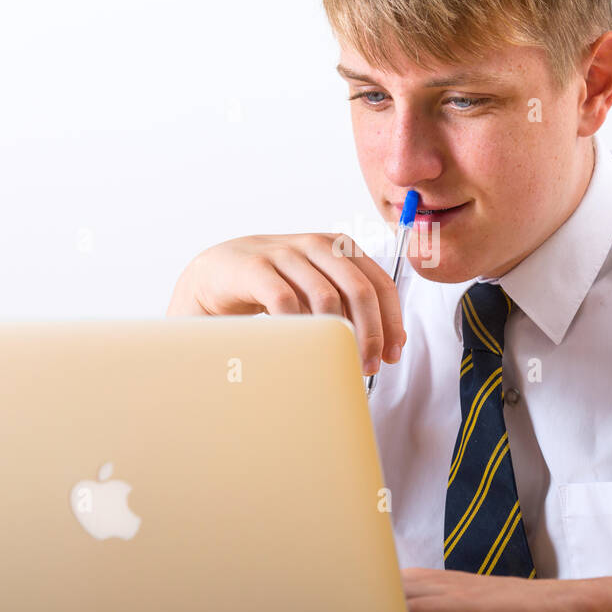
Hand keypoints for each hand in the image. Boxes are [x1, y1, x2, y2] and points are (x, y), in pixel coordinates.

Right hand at [166, 233, 405, 376]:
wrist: (218, 272)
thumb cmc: (275, 286)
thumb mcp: (317, 287)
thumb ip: (348, 304)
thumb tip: (383, 345)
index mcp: (339, 247)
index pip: (380, 283)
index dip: (392, 321)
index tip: (393, 354)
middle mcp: (316, 245)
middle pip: (360, 289)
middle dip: (371, 332)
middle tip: (370, 366)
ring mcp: (285, 253)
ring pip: (326, 296)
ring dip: (338, 335)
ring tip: (339, 362)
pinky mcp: (255, 267)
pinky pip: (286, 301)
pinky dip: (301, 328)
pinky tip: (305, 349)